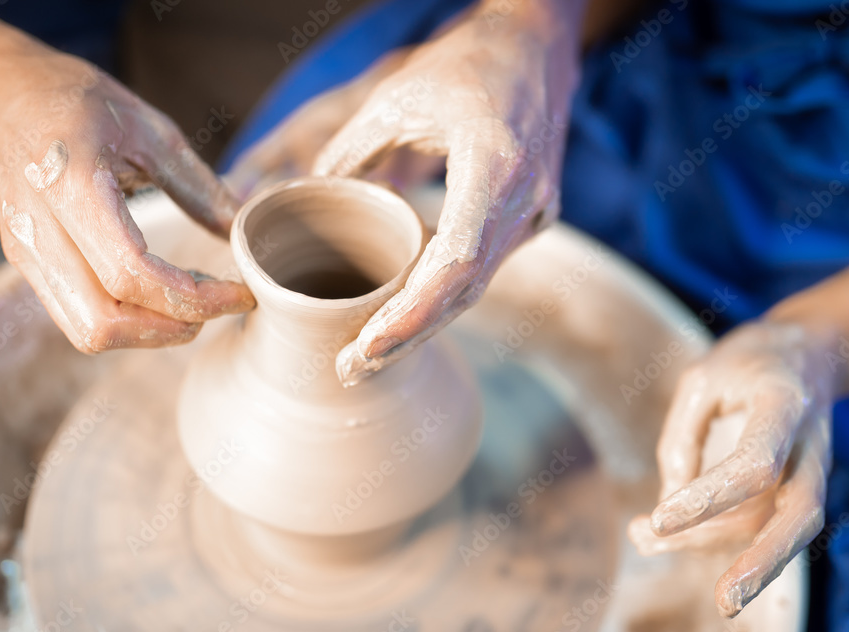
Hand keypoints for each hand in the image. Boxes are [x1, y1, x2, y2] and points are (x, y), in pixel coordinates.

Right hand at [0, 35, 252, 351]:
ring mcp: (27, 254)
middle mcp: (38, 230)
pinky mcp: (29, 266)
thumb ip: (200, 187)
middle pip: (104, 322)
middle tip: (218, 305)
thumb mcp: (150, 130)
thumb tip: (243, 229)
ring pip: (87, 331)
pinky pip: (78, 317)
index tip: (240, 293)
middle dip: (171, 327)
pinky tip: (161, 293)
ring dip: (150, 331)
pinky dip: (128, 320)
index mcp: (70, 186)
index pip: (131, 273)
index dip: (193, 297)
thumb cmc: (74, 102)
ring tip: (192, 303)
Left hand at [230, 1, 582, 384]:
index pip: (455, 262)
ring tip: (367, 356)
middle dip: (407, 336)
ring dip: (423, 324)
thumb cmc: (468, 62)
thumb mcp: (397, 98)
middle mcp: (525, 200)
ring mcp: (536, 213)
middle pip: (464, 292)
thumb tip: (309, 202)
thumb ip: (352, 154)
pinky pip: (483, 267)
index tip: (367, 346)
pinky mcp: (531, 217)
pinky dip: (441, 295)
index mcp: (495, 166)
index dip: (411, 313)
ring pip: (475, 288)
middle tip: (351, 369)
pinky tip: (402, 315)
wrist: (538, 44)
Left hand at [628, 320, 834, 617]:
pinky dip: (713, 538)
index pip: (756, 463)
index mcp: (784, 404)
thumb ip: (683, 438)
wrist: (809, 354)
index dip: (710, 496)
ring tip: (642, 539)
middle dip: (762, 562)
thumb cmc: (746, 364)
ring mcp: (811, 474)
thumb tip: (672, 503)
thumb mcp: (703, 379)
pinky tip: (658, 538)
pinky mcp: (797, 492)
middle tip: (722, 600)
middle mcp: (809, 447)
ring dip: (711, 547)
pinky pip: (761, 526)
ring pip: (775, 530)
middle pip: (799, 517)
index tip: (660, 517)